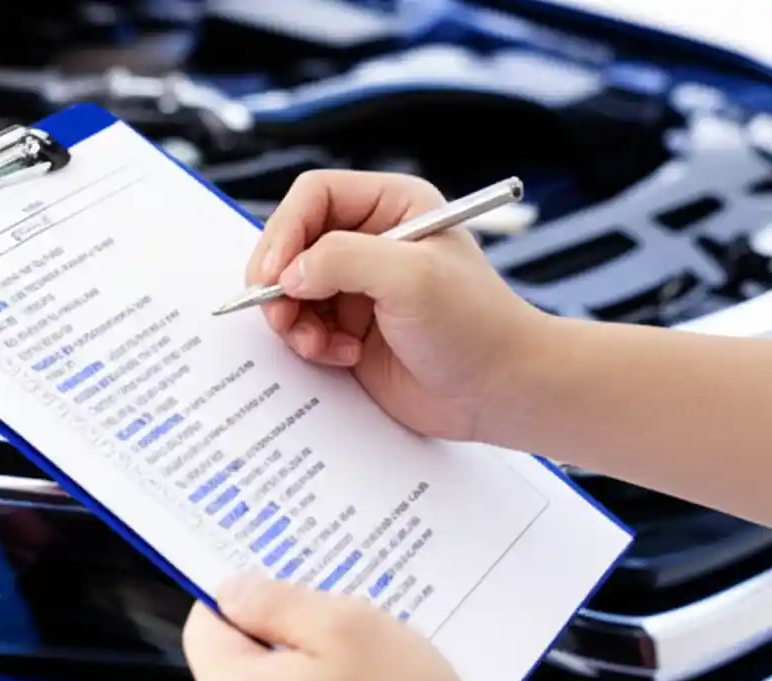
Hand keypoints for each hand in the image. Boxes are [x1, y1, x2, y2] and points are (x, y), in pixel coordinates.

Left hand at [182, 574, 476, 680]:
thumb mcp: (347, 628)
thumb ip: (277, 601)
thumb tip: (231, 589)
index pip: (205, 625)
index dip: (238, 595)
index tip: (278, 581)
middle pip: (239, 658)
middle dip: (282, 629)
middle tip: (336, 614)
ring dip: (310, 663)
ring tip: (364, 656)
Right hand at [247, 170, 546, 440]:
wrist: (499, 392)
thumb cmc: (474, 326)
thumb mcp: (411, 278)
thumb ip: (343, 260)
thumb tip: (288, 273)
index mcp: (392, 206)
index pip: (315, 196)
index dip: (285, 230)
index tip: (272, 274)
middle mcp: (371, 239)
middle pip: (292, 242)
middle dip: (279, 280)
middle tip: (280, 315)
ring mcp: (357, 285)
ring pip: (290, 288)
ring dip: (292, 319)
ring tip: (317, 345)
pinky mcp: (349, 327)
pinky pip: (302, 326)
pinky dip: (308, 343)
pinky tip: (343, 357)